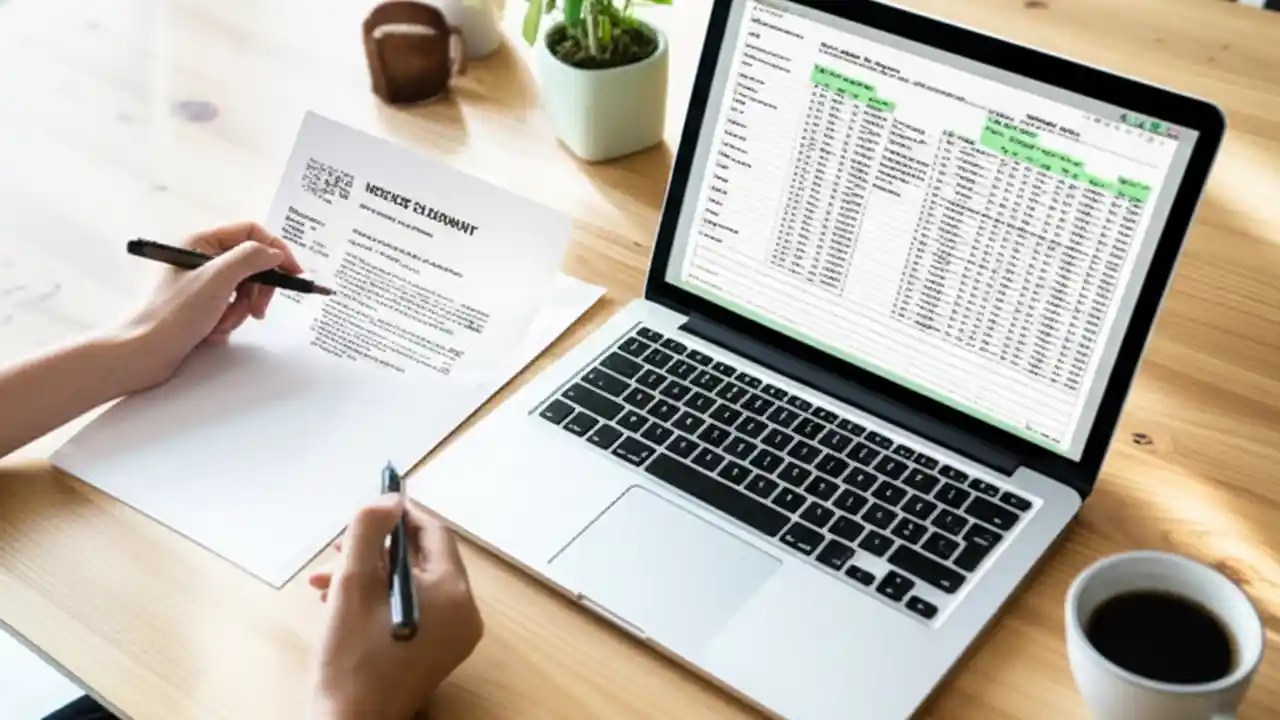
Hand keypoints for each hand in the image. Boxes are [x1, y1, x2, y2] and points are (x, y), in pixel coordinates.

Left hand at [117, 222, 302, 390]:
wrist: (143, 352)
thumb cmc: (173, 314)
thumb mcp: (216, 280)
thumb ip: (249, 259)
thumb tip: (275, 253)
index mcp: (200, 242)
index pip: (250, 233)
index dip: (275, 250)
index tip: (293, 273)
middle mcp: (201, 257)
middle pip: (251, 263)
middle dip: (257, 290)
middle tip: (257, 310)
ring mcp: (202, 282)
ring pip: (245, 288)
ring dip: (241, 309)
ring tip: (222, 324)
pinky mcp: (202, 304)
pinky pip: (233, 306)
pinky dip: (230, 320)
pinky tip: (213, 330)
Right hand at [308, 495, 482, 719]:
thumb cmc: (352, 655)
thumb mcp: (354, 582)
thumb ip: (370, 530)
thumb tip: (389, 497)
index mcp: (453, 592)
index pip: (433, 533)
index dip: (400, 514)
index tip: (371, 504)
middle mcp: (464, 613)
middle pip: (423, 559)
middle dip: (377, 549)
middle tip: (339, 548)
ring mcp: (454, 636)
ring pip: (413, 584)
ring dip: (371, 574)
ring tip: (327, 581)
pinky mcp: (438, 653)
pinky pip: (415, 609)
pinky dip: (382, 599)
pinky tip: (341, 603)